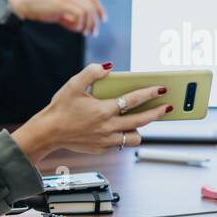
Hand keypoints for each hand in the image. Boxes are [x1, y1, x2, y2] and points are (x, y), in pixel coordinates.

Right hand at [8, 0, 105, 35]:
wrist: (24, 4)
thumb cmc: (39, 7)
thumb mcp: (57, 9)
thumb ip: (69, 14)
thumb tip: (80, 26)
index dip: (100, 9)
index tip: (103, 20)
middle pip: (91, 5)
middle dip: (94, 21)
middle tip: (92, 33)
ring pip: (87, 11)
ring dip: (86, 25)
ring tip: (81, 32)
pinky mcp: (62, 4)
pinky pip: (79, 16)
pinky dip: (78, 25)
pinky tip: (72, 29)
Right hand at [12, 63, 172, 160]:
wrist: (48, 132)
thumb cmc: (60, 108)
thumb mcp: (73, 85)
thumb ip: (91, 73)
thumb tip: (108, 68)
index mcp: (104, 110)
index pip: (134, 100)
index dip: (150, 93)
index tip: (162, 88)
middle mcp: (108, 126)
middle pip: (141, 121)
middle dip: (157, 113)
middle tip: (168, 107)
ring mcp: (106, 140)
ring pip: (134, 137)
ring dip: (140, 128)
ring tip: (142, 120)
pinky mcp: (102, 148)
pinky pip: (120, 143)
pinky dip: (124, 135)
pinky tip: (122, 127)